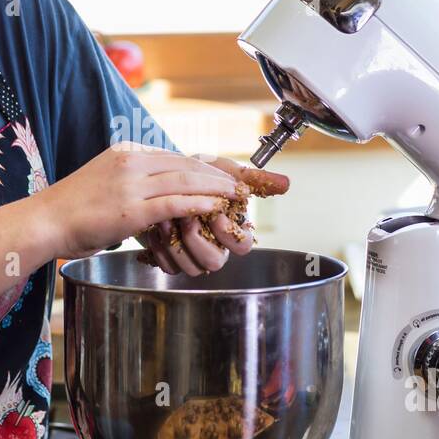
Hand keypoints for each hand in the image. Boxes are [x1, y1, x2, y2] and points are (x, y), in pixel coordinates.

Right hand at [34, 143, 238, 259]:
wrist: (45, 221)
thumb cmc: (73, 209)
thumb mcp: (106, 183)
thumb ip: (132, 182)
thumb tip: (155, 192)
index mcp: (127, 153)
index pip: (176, 156)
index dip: (206, 166)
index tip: (225, 174)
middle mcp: (131, 162)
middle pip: (186, 164)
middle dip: (218, 174)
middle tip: (241, 183)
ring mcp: (131, 184)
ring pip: (185, 180)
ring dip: (216, 188)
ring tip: (236, 194)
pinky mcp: (131, 209)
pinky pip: (174, 202)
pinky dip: (199, 203)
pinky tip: (215, 206)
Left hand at [135, 155, 289, 275]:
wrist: (158, 179)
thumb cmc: (194, 175)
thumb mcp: (222, 170)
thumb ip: (253, 177)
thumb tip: (286, 183)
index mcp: (231, 229)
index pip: (243, 245)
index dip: (229, 233)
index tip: (216, 214)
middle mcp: (214, 246)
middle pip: (215, 262)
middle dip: (198, 239)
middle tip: (185, 218)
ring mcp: (192, 256)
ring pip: (190, 268)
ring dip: (175, 242)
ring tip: (164, 218)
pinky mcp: (170, 259)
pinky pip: (167, 267)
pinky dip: (158, 246)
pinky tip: (152, 227)